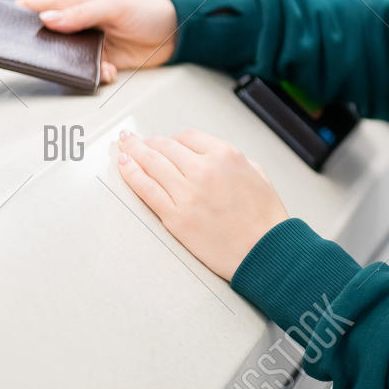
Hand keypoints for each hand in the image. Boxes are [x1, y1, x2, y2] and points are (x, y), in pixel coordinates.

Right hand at [18, 0, 177, 83]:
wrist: (174, 33)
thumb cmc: (145, 9)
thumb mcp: (113, 4)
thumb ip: (80, 13)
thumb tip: (46, 18)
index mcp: (74, 2)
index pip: (36, 6)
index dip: (17, 15)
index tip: (4, 28)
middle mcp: (75, 23)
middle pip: (45, 37)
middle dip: (43, 48)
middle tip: (45, 57)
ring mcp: (86, 44)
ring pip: (65, 59)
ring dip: (74, 65)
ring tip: (93, 63)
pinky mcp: (99, 62)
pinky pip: (87, 73)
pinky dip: (96, 75)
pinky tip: (109, 70)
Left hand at [116, 128, 288, 280]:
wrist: (264, 252)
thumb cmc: (265, 219)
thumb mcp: (258, 175)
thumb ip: (234, 162)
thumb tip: (213, 157)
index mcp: (226, 156)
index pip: (188, 137)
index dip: (173, 139)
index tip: (166, 143)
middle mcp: (204, 169)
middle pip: (165, 147)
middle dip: (146, 141)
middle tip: (134, 139)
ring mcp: (187, 193)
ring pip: (151, 163)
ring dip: (132, 151)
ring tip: (123, 146)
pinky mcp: (175, 217)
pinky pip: (146, 189)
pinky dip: (131, 174)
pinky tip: (123, 165)